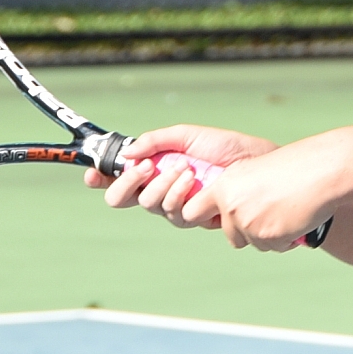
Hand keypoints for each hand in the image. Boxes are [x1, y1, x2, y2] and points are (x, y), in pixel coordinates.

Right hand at [84, 124, 276, 228]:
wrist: (260, 162)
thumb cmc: (228, 148)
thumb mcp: (189, 136)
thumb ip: (156, 140)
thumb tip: (127, 153)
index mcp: (155, 168)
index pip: (118, 178)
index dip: (100, 178)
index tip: (92, 174)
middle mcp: (161, 189)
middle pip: (121, 200)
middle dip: (127, 183)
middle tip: (146, 167)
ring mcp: (177, 205)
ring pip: (148, 206)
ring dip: (162, 186)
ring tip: (185, 169)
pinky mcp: (197, 217)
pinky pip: (175, 214)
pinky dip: (180, 194)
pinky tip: (195, 181)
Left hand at [180, 133, 348, 251]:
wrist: (322, 171)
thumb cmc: (296, 167)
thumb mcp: (255, 172)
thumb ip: (237, 193)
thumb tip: (228, 216)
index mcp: (224, 185)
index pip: (193, 211)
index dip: (206, 217)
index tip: (221, 215)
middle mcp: (231, 205)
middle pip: (230, 234)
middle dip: (246, 230)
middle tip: (270, 212)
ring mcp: (248, 223)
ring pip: (253, 242)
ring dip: (269, 233)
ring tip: (288, 209)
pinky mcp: (267, 237)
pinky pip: (274, 247)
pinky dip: (286, 238)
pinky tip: (297, 217)